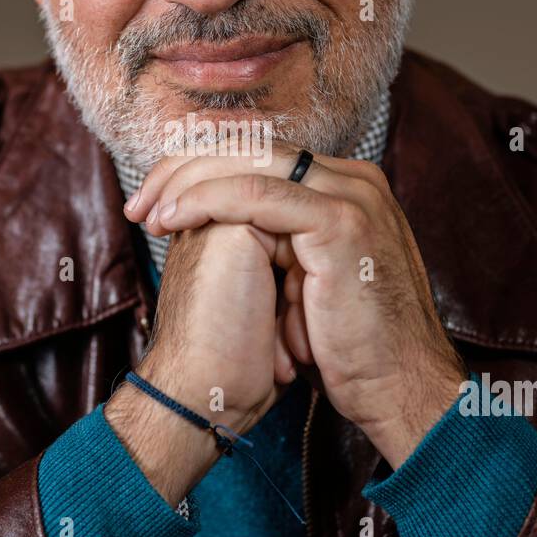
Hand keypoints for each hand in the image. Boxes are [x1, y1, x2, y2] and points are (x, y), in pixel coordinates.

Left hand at [126, 145, 466, 467]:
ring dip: (188, 183)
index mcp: (347, 187)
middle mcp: (354, 180)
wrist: (397, 390)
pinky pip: (260, 196)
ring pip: (251, 162)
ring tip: (149, 213)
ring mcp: (353, 196)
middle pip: (252, 146)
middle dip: (184, 169)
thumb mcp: (304, 283)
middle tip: (139, 204)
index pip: (261, 152)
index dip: (200, 168)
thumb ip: (275, 245)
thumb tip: (218, 230)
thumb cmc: (348, 350)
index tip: (155, 202)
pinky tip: (175, 218)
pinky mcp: (343, 222)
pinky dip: (209, 201)